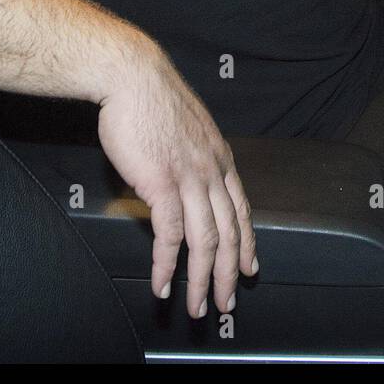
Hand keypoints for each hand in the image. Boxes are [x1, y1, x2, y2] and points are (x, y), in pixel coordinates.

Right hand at [97, 51, 256, 318]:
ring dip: (202, 280)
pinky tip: (163, 284)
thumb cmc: (151, 99)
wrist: (133, 76)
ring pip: (205, 242)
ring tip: (198, 307)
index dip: (247, 243)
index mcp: (220, 158)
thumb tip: (183, 179)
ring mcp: (190, 179)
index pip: (241, 210)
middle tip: (226, 303)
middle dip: (230, 274)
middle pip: (229, 234)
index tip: (250, 267)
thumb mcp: (185, 129)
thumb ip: (191, 158)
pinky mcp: (162, 184)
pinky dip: (167, 265)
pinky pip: (170, 235)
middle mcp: (212, 172)